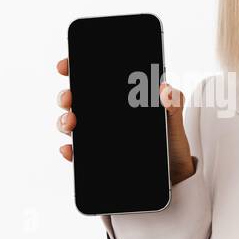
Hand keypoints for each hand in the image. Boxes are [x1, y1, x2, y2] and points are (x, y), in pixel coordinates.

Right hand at [56, 57, 195, 184]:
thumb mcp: (174, 117)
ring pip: (71, 125)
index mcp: (119, 98)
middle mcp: (104, 115)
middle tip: (69, 98)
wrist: (174, 172)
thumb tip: (165, 89)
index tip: (65, 66)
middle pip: (75, 101)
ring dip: (64, 122)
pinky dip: (70, 151)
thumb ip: (173, 100)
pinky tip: (70, 150)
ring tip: (71, 122)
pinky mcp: (96, 156)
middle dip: (65, 96)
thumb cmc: (170, 140)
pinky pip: (77, 153)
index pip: (91, 79)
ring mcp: (97, 136)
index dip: (75, 69)